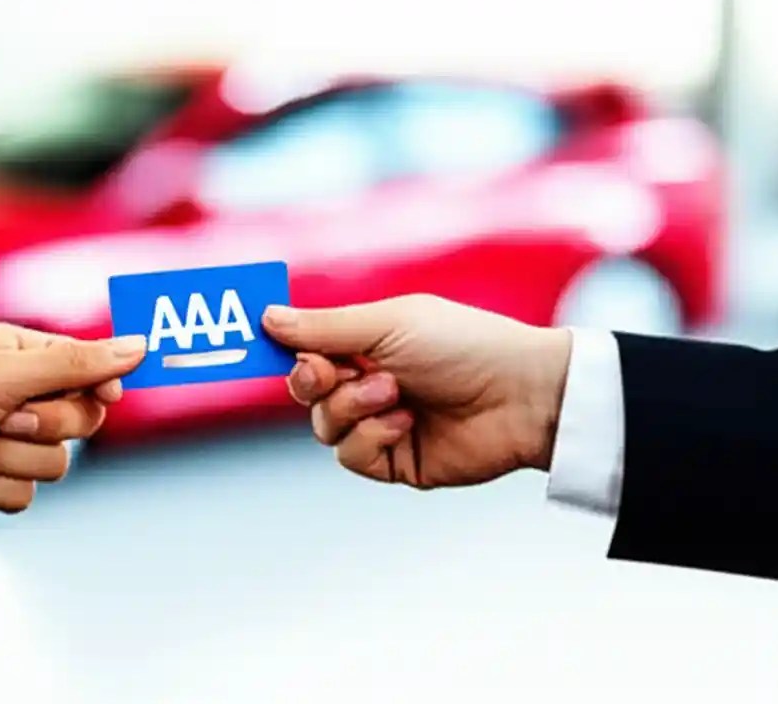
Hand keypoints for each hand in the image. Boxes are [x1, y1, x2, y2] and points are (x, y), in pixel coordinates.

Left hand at [0, 324, 145, 511]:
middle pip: (81, 422)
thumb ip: (75, 364)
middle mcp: (20, 393)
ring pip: (55, 465)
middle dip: (41, 428)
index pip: (92, 369)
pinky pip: (25, 495)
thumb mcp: (1, 373)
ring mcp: (5, 438)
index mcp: (24, 353)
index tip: (104, 396)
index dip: (102, 386)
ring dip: (6, 460)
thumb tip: (139, 345)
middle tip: (0, 417)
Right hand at [263, 294, 570, 488]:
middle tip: (329, 370)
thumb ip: (324, 326)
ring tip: (394, 393)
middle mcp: (370, 382)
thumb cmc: (462, 343)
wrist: (521, 395)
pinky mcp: (395, 461)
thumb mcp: (387, 324)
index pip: (306, 348)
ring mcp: (381, 423)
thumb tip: (266, 317)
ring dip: (352, 407)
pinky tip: (405, 421)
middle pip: (305, 392)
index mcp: (368, 342)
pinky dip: (371, 436)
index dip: (285, 349)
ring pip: (324, 426)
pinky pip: (351, 456)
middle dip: (312, 381)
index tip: (256, 341)